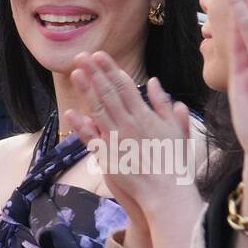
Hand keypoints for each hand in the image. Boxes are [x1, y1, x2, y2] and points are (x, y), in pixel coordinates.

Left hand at [67, 51, 197, 211]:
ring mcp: (119, 141)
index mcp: (146, 116)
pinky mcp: (110, 158)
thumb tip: (154, 82)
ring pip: (100, 111)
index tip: (99, 55)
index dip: (110, 70)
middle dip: (95, 73)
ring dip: (87, 91)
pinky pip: (93, 140)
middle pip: (110, 93)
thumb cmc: (174, 162)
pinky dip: (82, 127)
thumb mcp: (177, 128)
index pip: (125, 86)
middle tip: (80, 56)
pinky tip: (71, 113)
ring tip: (75, 73)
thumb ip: (164, 104)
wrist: (168, 192)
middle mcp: (131, 124)